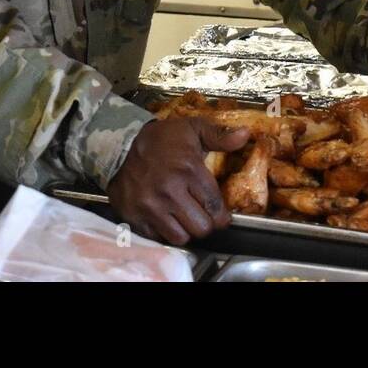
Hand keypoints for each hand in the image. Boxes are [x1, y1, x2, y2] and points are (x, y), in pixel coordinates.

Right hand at [107, 118, 248, 245]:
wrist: (121, 146)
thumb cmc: (163, 139)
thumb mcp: (193, 129)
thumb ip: (220, 136)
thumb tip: (245, 135)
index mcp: (188, 169)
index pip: (215, 207)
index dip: (222, 216)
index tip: (220, 215)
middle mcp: (169, 191)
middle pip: (201, 228)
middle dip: (205, 224)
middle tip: (201, 215)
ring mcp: (150, 206)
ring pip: (181, 237)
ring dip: (186, 230)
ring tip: (184, 218)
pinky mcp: (135, 217)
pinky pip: (158, 238)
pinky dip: (165, 232)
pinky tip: (166, 218)